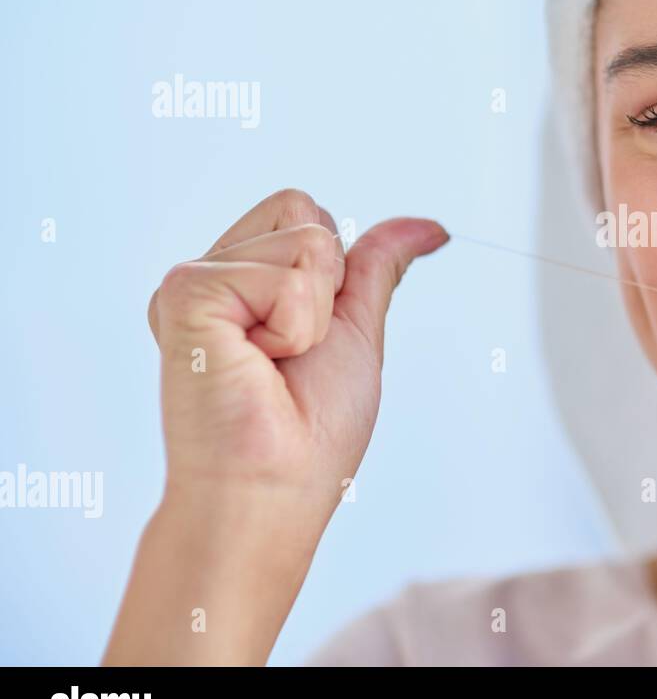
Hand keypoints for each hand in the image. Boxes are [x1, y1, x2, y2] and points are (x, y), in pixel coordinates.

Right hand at [106, 190, 445, 664]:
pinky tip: (255, 364)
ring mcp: (193, 282)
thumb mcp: (358, 330)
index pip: (306, 213)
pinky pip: (284, 276)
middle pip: (302, 210)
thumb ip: (377, 267)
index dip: (332, 275)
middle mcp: (211, 275)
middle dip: (327, 284)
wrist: (275, 488)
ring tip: (272, 364)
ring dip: (313, 314)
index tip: (306, 340)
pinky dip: (294, 326)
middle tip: (290, 353)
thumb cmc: (310, 433)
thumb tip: (429, 227)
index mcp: (243, 281)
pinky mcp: (185, 295)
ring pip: (304, 238)